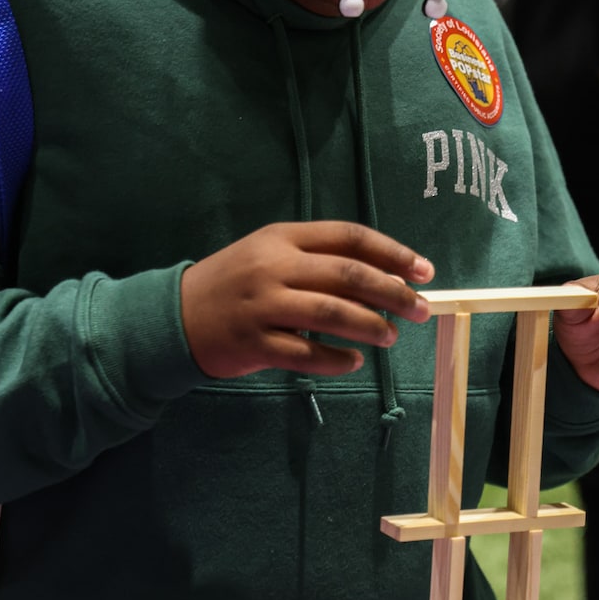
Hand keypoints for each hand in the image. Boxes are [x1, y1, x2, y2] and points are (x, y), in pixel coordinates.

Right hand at [180, 221, 433, 379]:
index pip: (348, 237)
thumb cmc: (234, 283)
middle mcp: (273, 267)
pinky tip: (354, 362)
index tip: (423, 270)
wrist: (174, 315)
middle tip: (420, 309)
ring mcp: (262, 306)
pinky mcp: (253, 344)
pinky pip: (305, 354)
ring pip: (331, 313)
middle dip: (392, 292)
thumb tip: (384, 277)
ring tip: (391, 336)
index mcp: (282, 238)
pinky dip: (336, 359)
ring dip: (370, 325)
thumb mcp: (269, 254)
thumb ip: (317, 260)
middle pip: (347, 274)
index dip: (392, 252)